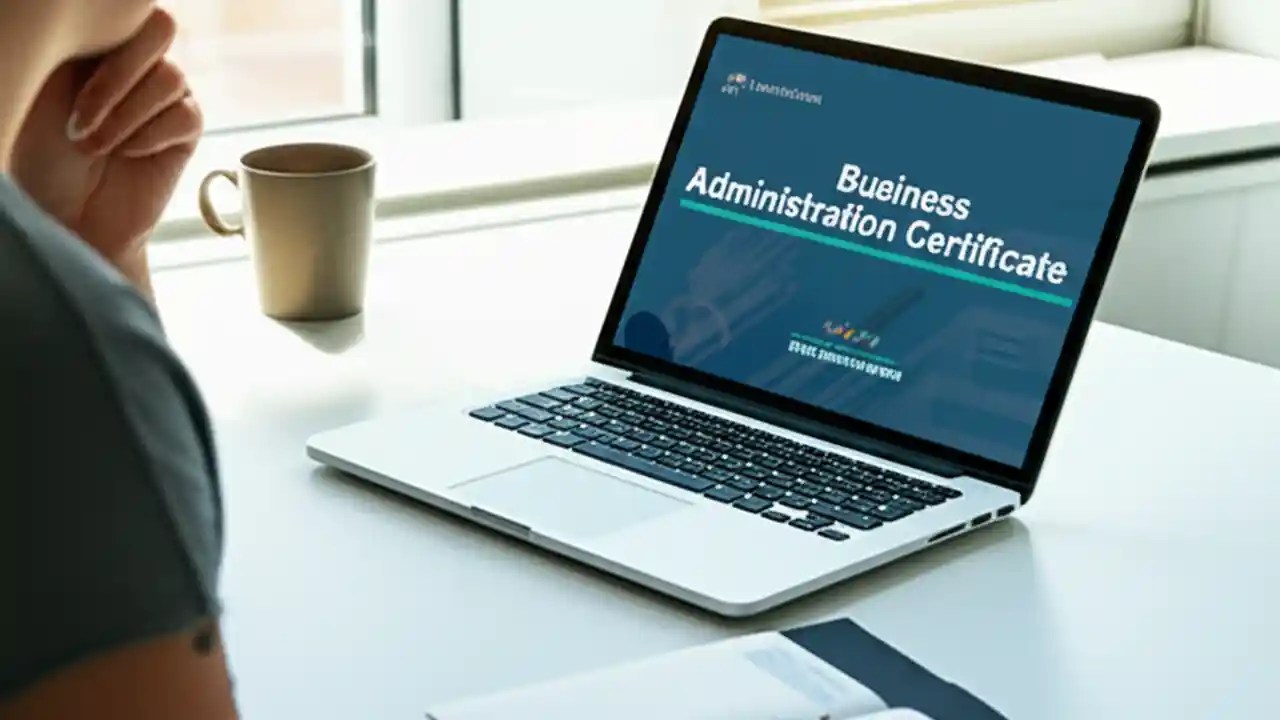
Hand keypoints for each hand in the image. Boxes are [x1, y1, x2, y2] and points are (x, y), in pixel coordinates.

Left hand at [10, 9, 201, 282]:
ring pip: (170, 78)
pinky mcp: (185, 130)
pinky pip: (185, 116)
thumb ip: (75, 50)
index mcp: (98, 42)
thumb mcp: (40, 90)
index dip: (109, 33)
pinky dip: (151, 136)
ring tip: (93, 147)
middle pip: (159, 29)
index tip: (69, 69)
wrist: (66, 217)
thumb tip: (103, 20)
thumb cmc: (39, 157)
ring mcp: (164, 95)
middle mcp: (136, 62)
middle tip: (81, 119)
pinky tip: (127, 154)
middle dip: (116, 77)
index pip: (127, 11)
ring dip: (126, 115)